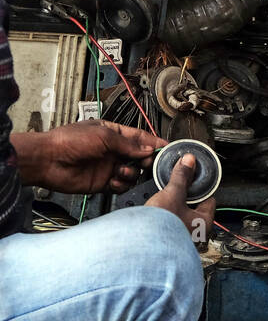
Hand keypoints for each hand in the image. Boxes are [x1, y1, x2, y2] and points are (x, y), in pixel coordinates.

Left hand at [15, 120, 164, 193]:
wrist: (47, 161)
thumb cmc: (68, 142)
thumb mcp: (103, 136)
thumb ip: (128, 144)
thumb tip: (148, 149)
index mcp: (113, 134)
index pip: (140, 138)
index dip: (154, 143)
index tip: (167, 149)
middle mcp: (112, 151)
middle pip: (139, 157)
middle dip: (146, 161)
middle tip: (149, 164)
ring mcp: (108, 167)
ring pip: (133, 173)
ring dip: (131, 174)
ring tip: (121, 172)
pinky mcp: (102, 183)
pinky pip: (121, 186)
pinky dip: (121, 185)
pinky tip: (114, 182)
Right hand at [145, 153, 216, 242]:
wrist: (137, 244)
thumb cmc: (160, 226)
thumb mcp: (172, 194)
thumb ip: (181, 177)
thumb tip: (188, 162)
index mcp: (204, 223)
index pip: (209, 199)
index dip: (201, 187)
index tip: (193, 178)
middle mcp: (195, 232)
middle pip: (192, 205)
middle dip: (182, 195)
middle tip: (175, 187)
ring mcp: (180, 235)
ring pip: (178, 213)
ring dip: (170, 204)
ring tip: (163, 198)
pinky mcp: (164, 237)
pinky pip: (166, 220)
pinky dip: (162, 213)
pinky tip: (154, 208)